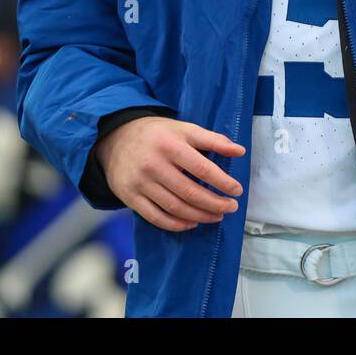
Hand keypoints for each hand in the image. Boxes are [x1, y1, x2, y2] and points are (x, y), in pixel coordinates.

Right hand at [96, 117, 244, 231]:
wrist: (115, 138)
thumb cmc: (157, 134)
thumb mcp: (184, 129)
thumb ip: (212, 140)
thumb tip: (240, 151)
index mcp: (170, 145)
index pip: (202, 169)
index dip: (223, 182)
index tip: (237, 191)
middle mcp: (154, 165)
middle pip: (190, 192)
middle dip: (215, 203)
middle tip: (231, 207)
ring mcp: (140, 183)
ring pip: (175, 207)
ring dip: (200, 216)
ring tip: (216, 216)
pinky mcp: (130, 197)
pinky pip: (156, 217)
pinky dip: (176, 224)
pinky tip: (192, 223)